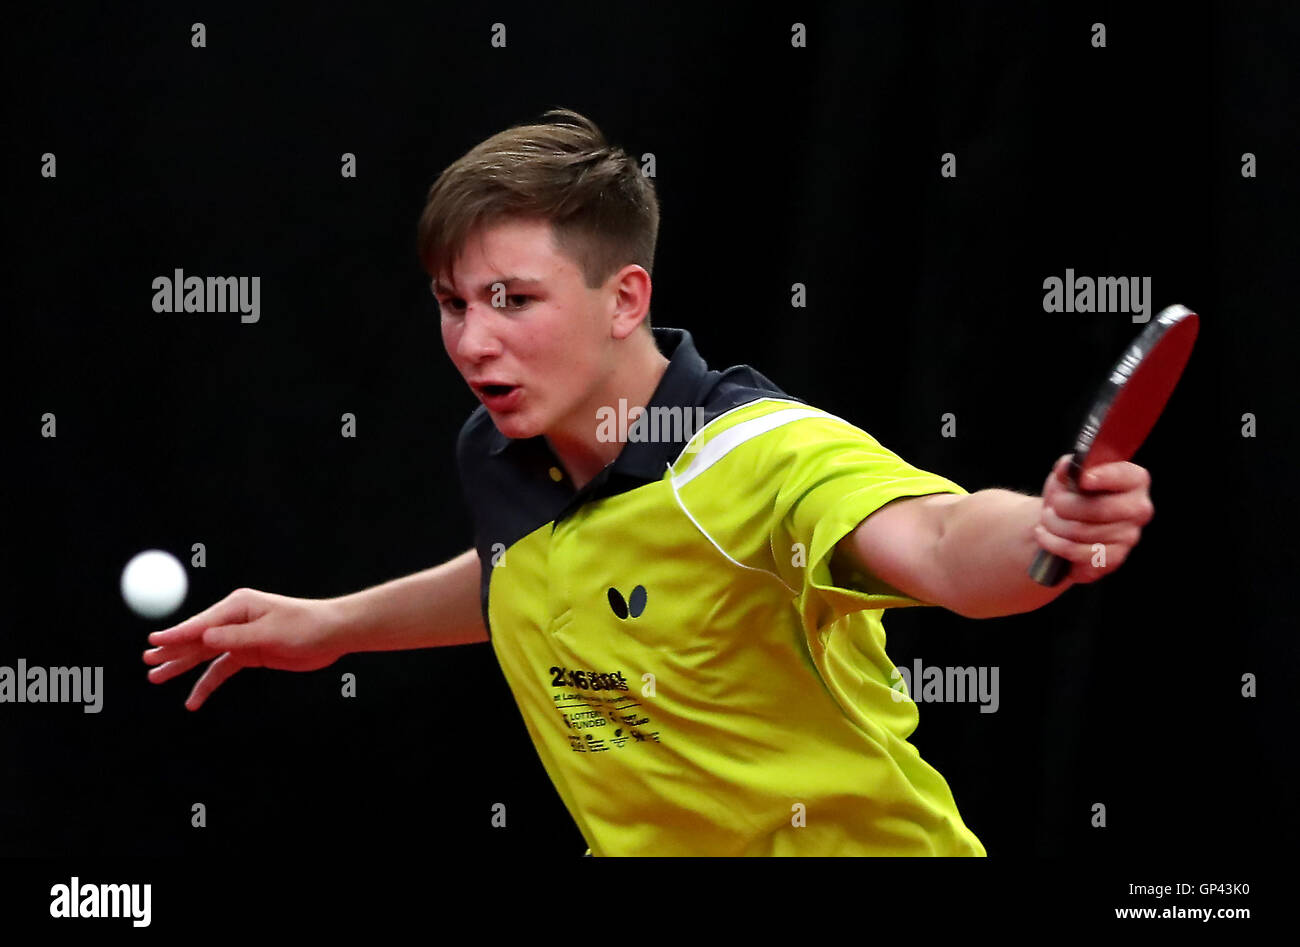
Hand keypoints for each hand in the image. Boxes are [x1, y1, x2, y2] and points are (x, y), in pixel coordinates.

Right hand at [142, 588, 347, 710]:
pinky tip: (193, 700)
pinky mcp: (249, 653)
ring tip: (156, 678)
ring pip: (204, 654)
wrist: (333, 634)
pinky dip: (207, 683)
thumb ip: (237, 638)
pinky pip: (221, 669)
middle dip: (172, 650)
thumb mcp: (270, 633)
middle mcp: (234, 619)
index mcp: (238, 606)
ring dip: (182, 667)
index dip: (176, 634)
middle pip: (196, 638)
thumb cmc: (305, 627)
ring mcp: (240, 637)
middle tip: (147, 661)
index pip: (201, 623)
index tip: (153, 641)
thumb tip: (205, 638)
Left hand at [1033, 454, 1153, 583]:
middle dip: (1065, 506)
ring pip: (1083, 531)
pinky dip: (1053, 542)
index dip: (1104, 477)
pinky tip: (1044, 535)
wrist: (1061, 524)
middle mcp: (1138, 508)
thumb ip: (1069, 466)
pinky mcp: (1113, 558)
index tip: (1083, 479)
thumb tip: (1067, 466)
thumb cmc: (1070, 495)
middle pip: (1099, 509)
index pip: (1124, 476)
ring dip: (1054, 524)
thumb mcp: (1066, 475)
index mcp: (1134, 480)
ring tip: (1047, 518)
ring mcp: (1129, 536)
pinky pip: (1077, 552)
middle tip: (1053, 504)